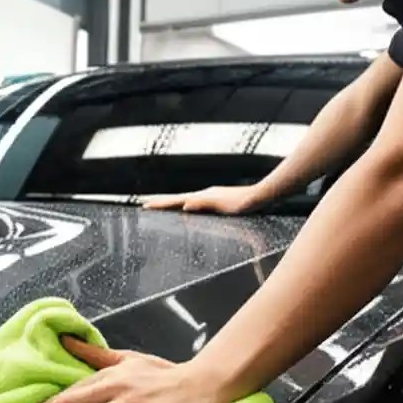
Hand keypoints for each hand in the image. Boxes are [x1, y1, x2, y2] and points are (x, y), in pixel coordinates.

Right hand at [142, 185, 261, 213]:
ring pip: (185, 199)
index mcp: (202, 197)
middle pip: (177, 198)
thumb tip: (184, 205)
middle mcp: (203, 195)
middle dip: (160, 201)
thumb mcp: (222, 205)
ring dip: (171, 202)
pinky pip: (194, 203)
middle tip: (144, 202)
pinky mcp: (216, 201)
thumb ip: (203, 204)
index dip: (160, 203)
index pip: (176, 200)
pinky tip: (186, 208)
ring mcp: (209, 197)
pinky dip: (183, 205)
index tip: (144, 205)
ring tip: (160, 204)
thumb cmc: (243, 203)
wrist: (258, 197)